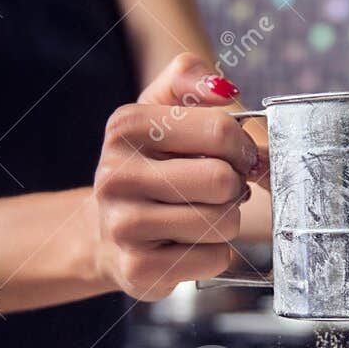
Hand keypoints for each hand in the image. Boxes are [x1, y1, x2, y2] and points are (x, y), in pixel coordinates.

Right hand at [88, 55, 262, 300]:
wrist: (106, 232)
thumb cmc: (149, 166)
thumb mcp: (159, 108)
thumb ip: (190, 77)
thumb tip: (226, 89)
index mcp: (126, 126)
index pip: (220, 130)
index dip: (242, 146)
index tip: (234, 155)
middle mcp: (117, 175)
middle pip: (223, 180)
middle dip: (234, 187)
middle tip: (220, 189)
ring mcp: (124, 226)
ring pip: (222, 222)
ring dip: (226, 221)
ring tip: (200, 214)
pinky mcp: (139, 270)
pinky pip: (214, 258)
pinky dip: (213, 253)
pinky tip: (186, 243)